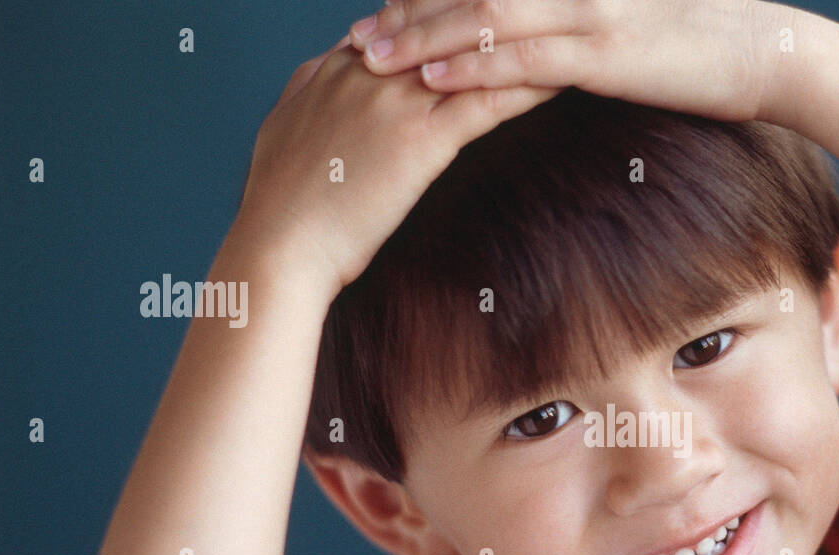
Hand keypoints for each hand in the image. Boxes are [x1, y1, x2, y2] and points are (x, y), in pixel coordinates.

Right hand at [230, 33, 562, 295]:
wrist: (278, 246)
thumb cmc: (281, 203)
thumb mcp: (287, 127)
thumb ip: (314, 90)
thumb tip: (332, 69)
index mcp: (337, 67)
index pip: (402, 15)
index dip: (444, 7)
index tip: (482, 7)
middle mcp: (368, 71)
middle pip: (440, 17)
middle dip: (488, 11)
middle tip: (537, 10)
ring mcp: (394, 102)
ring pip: (470, 53)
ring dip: (520, 43)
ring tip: (560, 36)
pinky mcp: (420, 142)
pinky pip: (486, 102)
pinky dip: (526, 88)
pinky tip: (558, 80)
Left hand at [347, 0, 796, 123]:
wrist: (761, 52)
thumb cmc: (696, 38)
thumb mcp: (626, 17)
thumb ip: (573, 22)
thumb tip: (532, 43)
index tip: (381, 13)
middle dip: (406, 12)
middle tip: (355, 37)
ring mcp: (585, 11)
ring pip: (483, 18)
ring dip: (421, 38)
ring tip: (371, 58)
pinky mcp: (603, 53)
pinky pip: (523, 59)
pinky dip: (472, 67)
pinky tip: (431, 80)